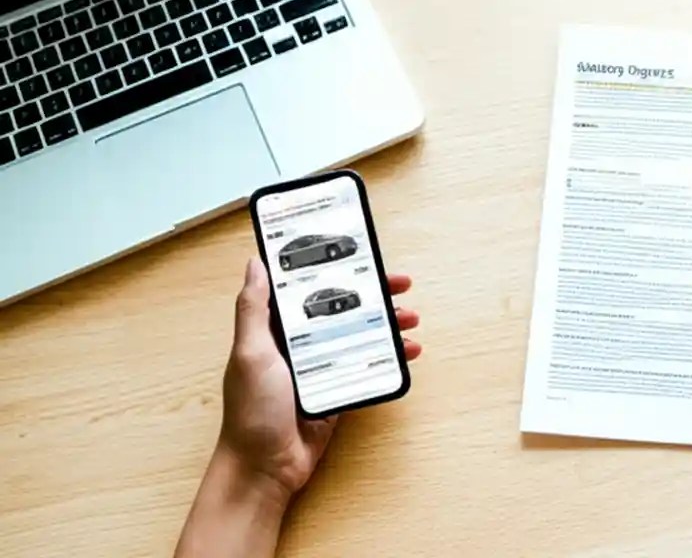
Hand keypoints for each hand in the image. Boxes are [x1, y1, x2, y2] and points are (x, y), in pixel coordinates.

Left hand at [219, 257, 422, 496]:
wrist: (266, 467)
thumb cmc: (251, 412)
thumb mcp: (249, 354)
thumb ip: (252, 309)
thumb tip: (255, 263)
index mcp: (275, 329)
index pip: (308, 288)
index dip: (334, 269)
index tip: (360, 255)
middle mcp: (299, 343)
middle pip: (342, 307)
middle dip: (373, 295)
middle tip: (400, 285)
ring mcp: (321, 366)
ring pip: (360, 334)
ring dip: (388, 324)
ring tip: (411, 318)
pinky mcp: (337, 388)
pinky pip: (367, 365)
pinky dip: (390, 357)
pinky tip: (408, 352)